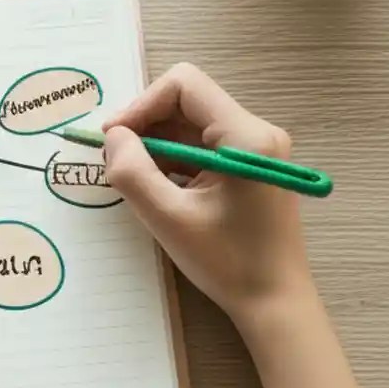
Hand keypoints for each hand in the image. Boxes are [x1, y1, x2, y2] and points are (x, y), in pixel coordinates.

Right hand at [102, 63, 311, 322]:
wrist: (275, 302)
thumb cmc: (227, 262)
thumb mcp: (168, 218)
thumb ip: (133, 171)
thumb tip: (113, 136)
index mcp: (245, 136)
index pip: (184, 85)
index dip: (141, 104)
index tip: (114, 138)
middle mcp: (256, 132)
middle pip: (187, 101)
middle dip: (145, 125)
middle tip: (115, 160)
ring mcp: (256, 149)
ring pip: (191, 124)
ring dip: (156, 143)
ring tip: (132, 178)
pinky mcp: (250, 166)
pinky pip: (202, 145)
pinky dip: (173, 159)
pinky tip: (156, 187)